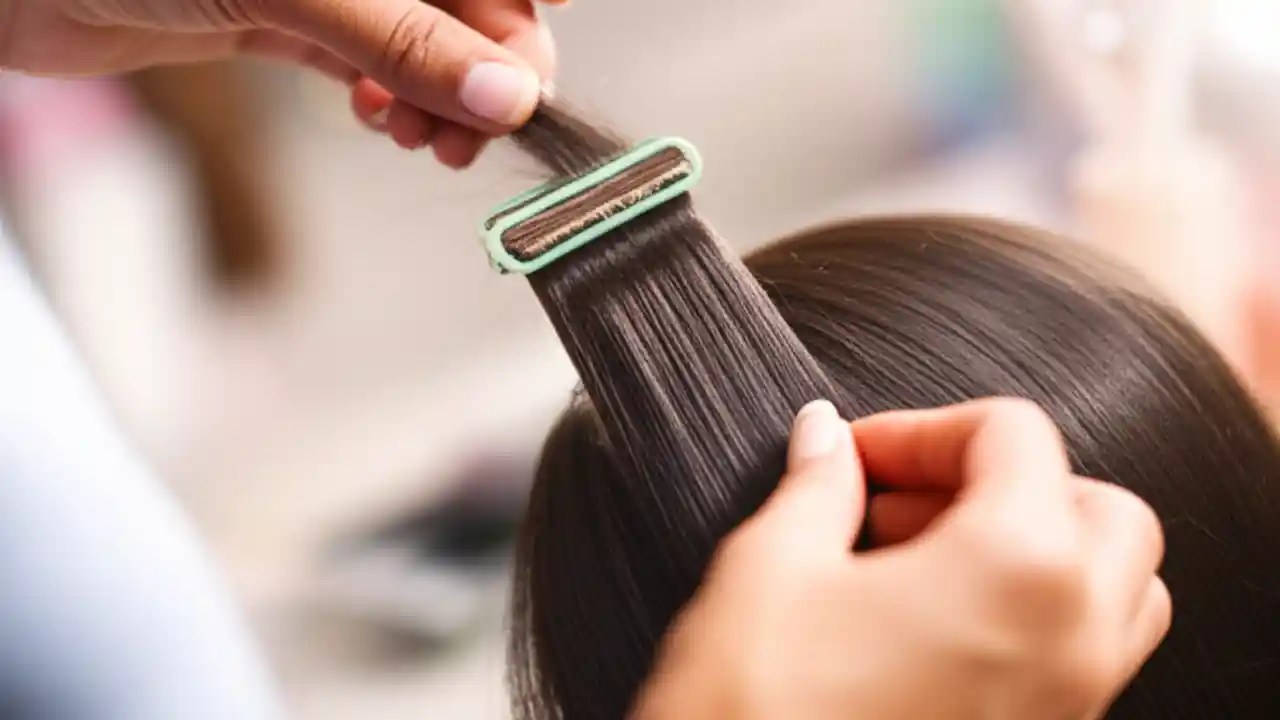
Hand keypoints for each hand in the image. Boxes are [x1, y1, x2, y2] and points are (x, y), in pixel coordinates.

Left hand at [0, 0, 564, 165]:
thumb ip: (410, 44)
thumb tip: (508, 94)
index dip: (527, 22)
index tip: (533, 85)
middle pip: (474, 11)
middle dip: (487, 78)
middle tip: (478, 139)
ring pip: (428, 46)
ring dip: (443, 102)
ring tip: (428, 143)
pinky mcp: (295, 17)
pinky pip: (375, 65)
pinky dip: (392, 103)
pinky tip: (383, 124)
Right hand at [633, 398, 1170, 719]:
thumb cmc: (756, 718)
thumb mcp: (769, 570)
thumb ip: (816, 485)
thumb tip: (826, 440)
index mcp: (1017, 570)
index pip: (1014, 436)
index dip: (921, 428)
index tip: (858, 454)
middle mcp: (1071, 642)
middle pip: (1097, 507)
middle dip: (1000, 480)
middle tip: (902, 499)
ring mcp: (1067, 707)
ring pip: (1113, 590)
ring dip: (1035, 547)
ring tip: (926, 558)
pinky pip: (1078, 658)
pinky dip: (1028, 616)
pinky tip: (926, 625)